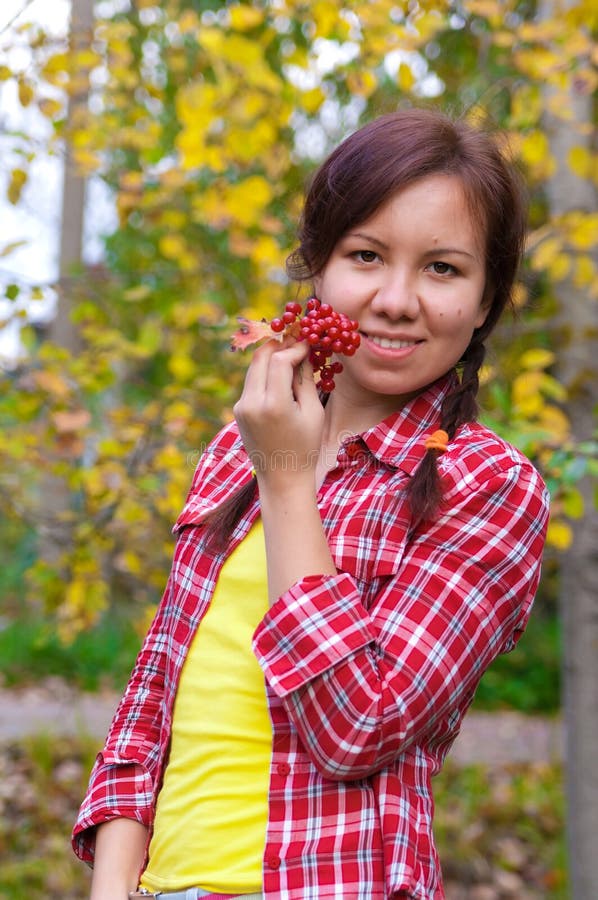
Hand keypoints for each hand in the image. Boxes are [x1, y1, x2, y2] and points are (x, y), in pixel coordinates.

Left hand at [233, 338, 324, 490]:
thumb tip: (305, 351)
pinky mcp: (238, 410)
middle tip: (295, 338)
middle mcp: (252, 403)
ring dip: (270, 357)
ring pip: (253, 368)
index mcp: (274, 405)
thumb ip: (306, 379)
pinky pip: (251, 382)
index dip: (295, 347)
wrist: (282, 478)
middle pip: (261, 358)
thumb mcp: (312, 412)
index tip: (308, 343)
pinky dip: (264, 373)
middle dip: (278, 344)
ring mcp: (241, 407)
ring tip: (290, 352)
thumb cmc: (305, 446)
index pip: (280, 360)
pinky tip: (279, 373)